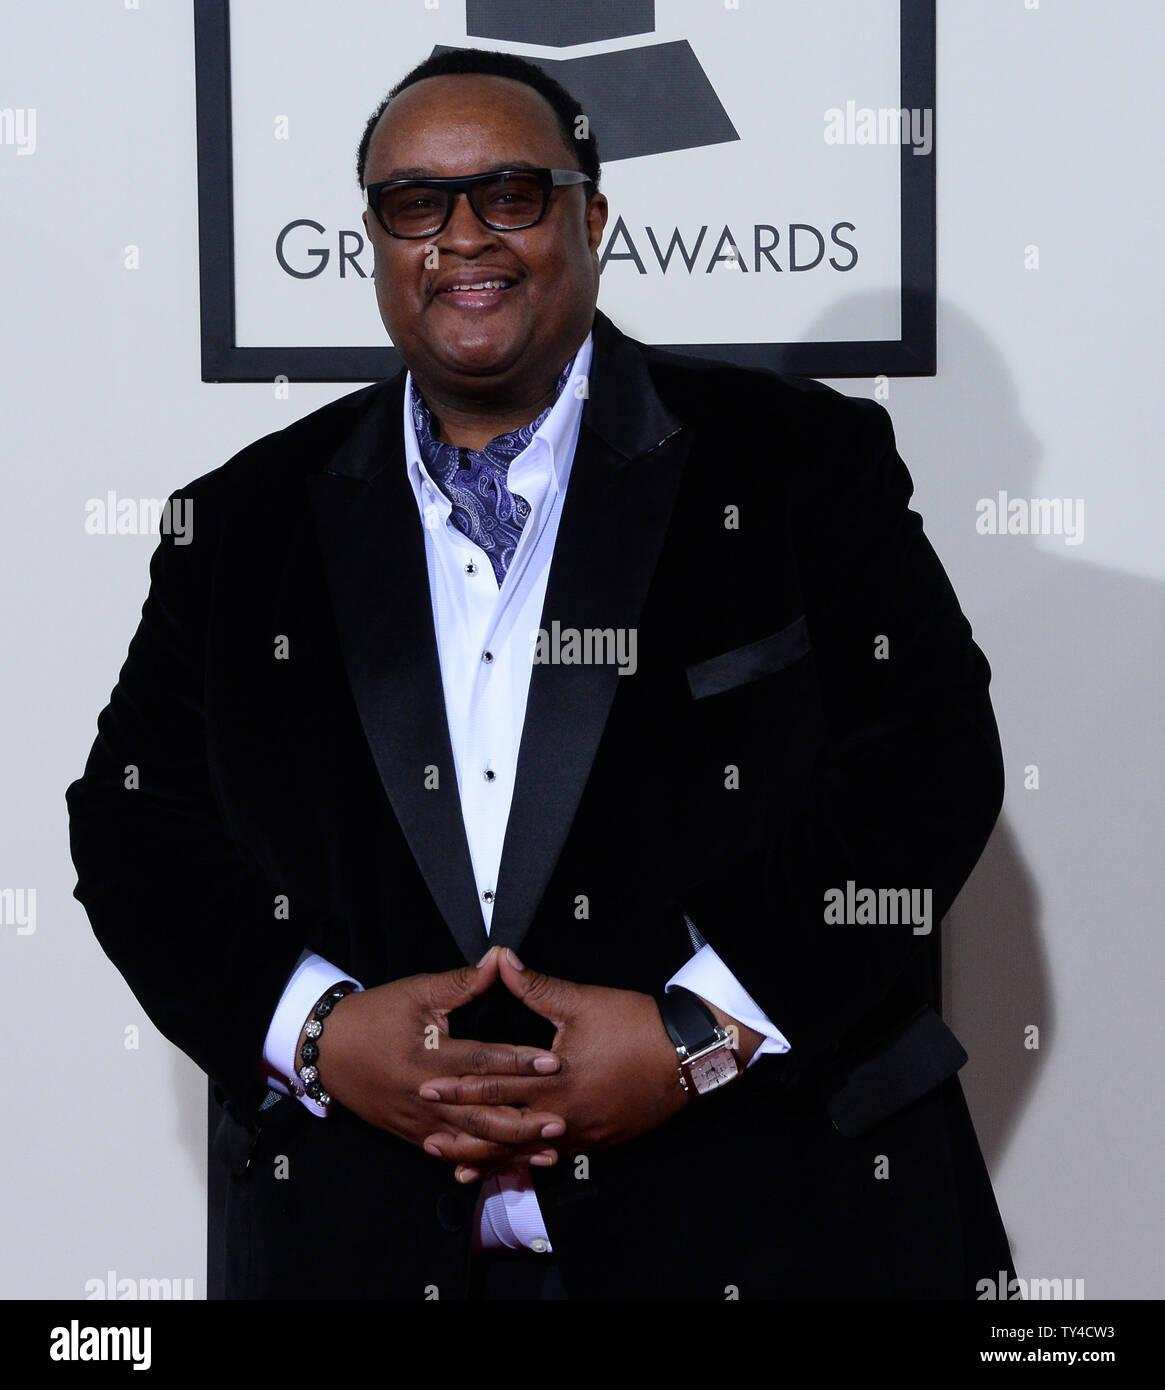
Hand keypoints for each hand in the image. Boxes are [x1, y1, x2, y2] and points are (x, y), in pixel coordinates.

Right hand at [309, 950, 566, 1179]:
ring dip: (511, 1149)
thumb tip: (499, 959)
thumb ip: (462, 982)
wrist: (328, 1051)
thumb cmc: (376, 1015)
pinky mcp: (414, 1134)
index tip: (553, 1064)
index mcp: (428, 1057)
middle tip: (561, 1122)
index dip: (519, 1063)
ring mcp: (419, 1121)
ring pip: (471, 1141)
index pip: (481, 1062)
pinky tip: (510, 1167)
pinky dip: (482, 1161)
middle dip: (523, 1122)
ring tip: (547, 1153)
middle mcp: (425, 1095)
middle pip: (481, 1115)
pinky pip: (452, 1153)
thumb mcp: (417, 992)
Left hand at [420, 949, 715, 1179]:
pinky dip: (528, 1161)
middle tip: (428, 1140)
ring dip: (492, 1158)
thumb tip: (503, 962)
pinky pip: (555, 1155)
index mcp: (557, 1080)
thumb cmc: (638, 1026)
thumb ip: (536, 987)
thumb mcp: (583, 1001)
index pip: (497, 1084)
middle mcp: (566, 1114)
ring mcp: (583, 1133)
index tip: (428, 1089)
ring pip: (528, 1152)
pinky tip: (513, 1166)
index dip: (459, 1087)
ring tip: (458, 1166)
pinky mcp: (599, 1141)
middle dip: (465, 1136)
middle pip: (505, 1132)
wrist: (687, 1056)